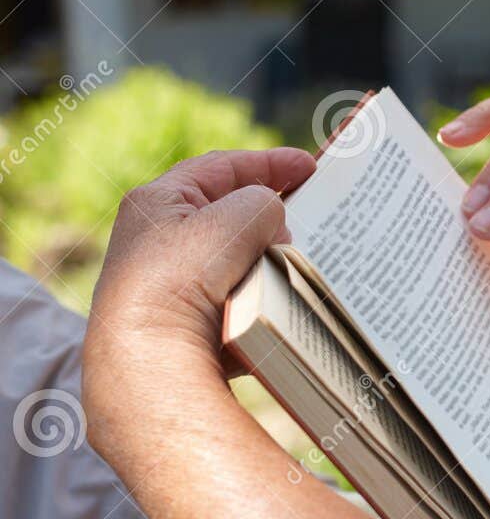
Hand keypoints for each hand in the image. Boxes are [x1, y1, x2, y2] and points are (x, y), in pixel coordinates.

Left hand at [83, 148, 315, 407]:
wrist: (150, 355)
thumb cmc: (182, 277)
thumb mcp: (234, 219)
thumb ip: (263, 204)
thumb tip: (275, 224)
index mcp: (158, 201)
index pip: (221, 168)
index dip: (269, 163)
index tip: (310, 167)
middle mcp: (160, 238)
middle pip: (229, 215)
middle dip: (270, 217)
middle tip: (308, 218)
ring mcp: (173, 282)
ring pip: (238, 259)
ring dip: (268, 259)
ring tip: (298, 262)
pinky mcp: (188, 320)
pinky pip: (238, 298)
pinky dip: (261, 296)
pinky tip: (281, 300)